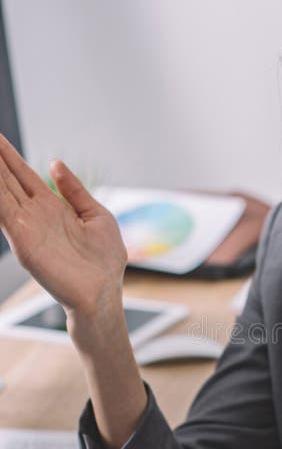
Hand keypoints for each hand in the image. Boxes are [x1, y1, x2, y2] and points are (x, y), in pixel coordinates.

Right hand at [0, 135, 126, 315]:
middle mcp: (35, 214)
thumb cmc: (105, 260)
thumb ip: (74, 190)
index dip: (9, 156)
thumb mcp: (96, 215)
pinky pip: (2, 211)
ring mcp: (27, 227)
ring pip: (1, 191)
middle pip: (6, 179)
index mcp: (52, 206)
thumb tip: (55, 163)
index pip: (23, 175)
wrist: (103, 293)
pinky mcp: (22, 241)